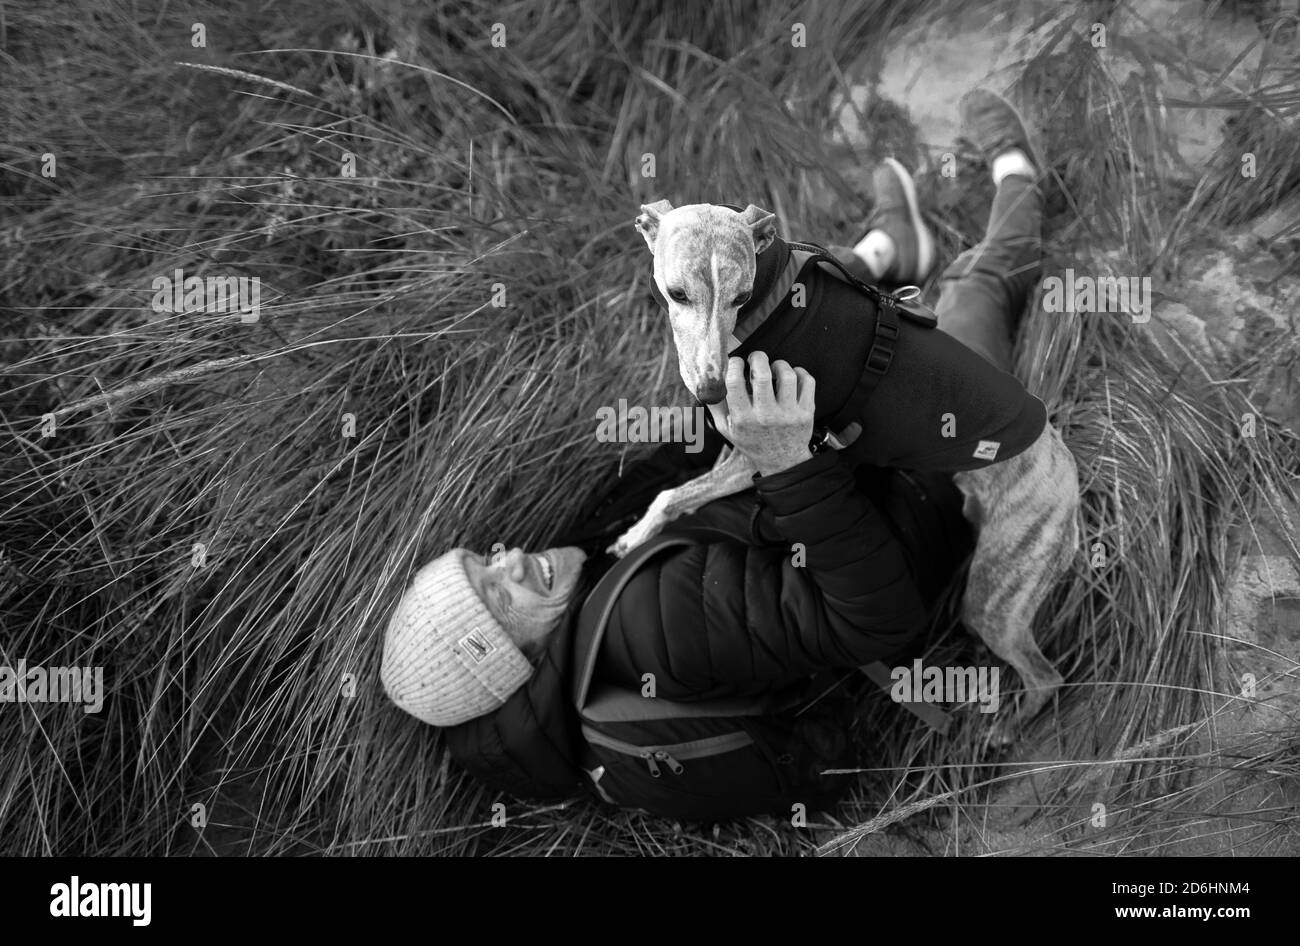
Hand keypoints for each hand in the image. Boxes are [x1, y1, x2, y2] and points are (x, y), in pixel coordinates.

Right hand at [714, 352, 815, 475]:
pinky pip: (807, 381)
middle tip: (756, 359)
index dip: (734, 365)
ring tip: (774, 368)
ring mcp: (788, 414)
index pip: (734, 382)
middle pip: (762, 374)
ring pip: (787, 375)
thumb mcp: (727, 429)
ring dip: (779, 364)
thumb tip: (706, 381)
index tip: (736, 363)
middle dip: (757, 357)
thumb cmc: (752, 442)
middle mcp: (766, 416)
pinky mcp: (806, 412)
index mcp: (743, 419)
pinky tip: (792, 376)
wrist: (782, 461)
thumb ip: (715, 405)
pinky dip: (800, 372)